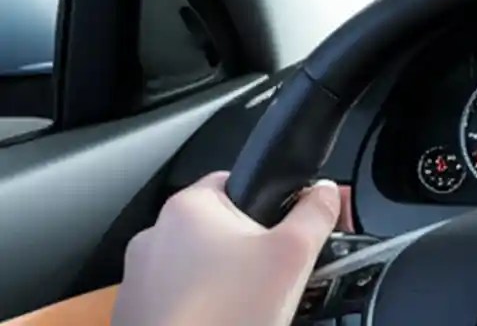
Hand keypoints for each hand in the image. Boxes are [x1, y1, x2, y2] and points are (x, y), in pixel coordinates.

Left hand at [113, 171, 339, 325]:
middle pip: (216, 230)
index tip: (282, 231)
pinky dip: (198, 311)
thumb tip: (325, 193)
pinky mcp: (134, 314)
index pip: (233, 182)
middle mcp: (154, 237)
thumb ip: (314, 214)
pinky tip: (222, 323)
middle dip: (246, 251)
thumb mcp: (293, 255)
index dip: (266, 205)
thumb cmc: (227, 315)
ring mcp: (138, 279)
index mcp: (188, 208)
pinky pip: (175, 302)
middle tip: (270, 279)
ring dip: (219, 283)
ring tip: (246, 309)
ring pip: (196, 269)